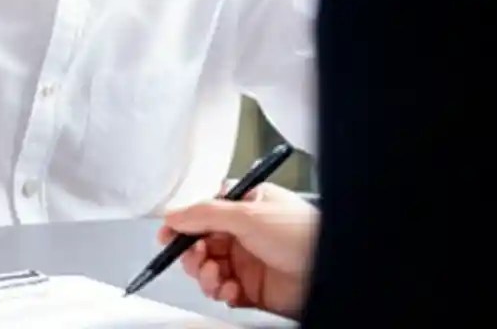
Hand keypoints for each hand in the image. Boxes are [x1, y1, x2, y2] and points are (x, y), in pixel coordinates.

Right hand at [159, 182, 317, 317]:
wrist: (329, 270)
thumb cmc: (303, 233)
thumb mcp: (247, 214)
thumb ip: (204, 214)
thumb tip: (172, 215)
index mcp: (245, 205)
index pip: (203, 212)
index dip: (183, 224)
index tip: (167, 236)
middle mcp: (245, 232)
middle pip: (200, 244)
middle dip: (192, 254)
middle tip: (197, 258)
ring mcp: (248, 261)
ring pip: (208, 270)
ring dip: (205, 275)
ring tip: (216, 275)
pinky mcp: (252, 288)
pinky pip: (223, 291)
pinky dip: (220, 291)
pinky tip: (230, 288)